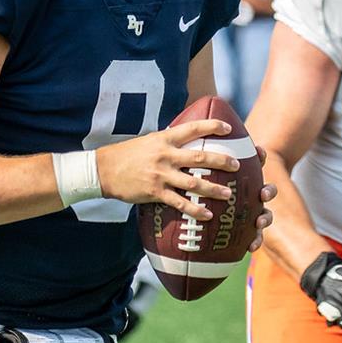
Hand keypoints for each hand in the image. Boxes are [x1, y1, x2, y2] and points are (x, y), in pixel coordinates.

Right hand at [93, 119, 238, 220]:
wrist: (104, 169)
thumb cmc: (128, 155)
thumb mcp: (149, 141)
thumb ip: (169, 142)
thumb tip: (189, 141)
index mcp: (164, 139)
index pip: (192, 128)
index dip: (212, 127)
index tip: (229, 128)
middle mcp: (165, 155)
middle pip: (199, 157)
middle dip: (221, 161)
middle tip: (237, 165)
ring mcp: (161, 174)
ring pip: (193, 182)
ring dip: (213, 189)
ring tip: (228, 194)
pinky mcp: (155, 192)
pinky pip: (179, 202)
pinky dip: (195, 209)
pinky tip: (207, 215)